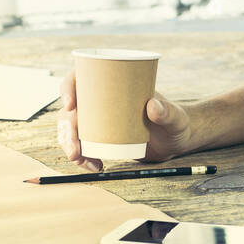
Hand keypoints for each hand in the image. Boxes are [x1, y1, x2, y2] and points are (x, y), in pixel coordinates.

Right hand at [57, 69, 195, 171]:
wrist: (176, 140)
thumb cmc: (176, 122)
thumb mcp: (175, 117)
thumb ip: (168, 112)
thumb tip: (153, 106)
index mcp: (114, 83)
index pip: (83, 77)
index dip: (68, 87)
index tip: (70, 105)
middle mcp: (102, 100)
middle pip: (72, 109)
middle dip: (66, 129)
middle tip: (75, 150)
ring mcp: (99, 119)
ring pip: (72, 128)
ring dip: (69, 145)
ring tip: (82, 161)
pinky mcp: (101, 136)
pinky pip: (82, 144)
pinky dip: (81, 156)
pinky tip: (92, 166)